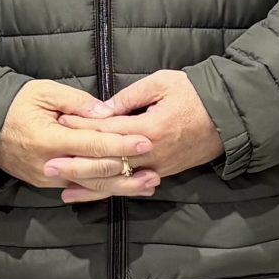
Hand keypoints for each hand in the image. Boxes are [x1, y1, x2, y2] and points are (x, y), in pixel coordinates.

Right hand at [0, 78, 147, 192]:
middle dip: (127, 171)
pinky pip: (80, 187)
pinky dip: (103, 188)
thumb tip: (106, 112)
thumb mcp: (45, 92)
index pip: (93, 145)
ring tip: (148, 184)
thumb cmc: (16, 103)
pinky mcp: (48, 183)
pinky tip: (124, 188)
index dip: (122, 144)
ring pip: (90, 186)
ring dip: (121, 186)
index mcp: (49, 139)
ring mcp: (48, 178)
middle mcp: (49, 165)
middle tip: (155, 169)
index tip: (146, 140)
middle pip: (96, 172)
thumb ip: (77, 103)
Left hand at [50, 69, 222, 202]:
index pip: (108, 131)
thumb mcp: (162, 83)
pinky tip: (93, 194)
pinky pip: (133, 185)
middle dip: (76, 165)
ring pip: (118, 181)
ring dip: (89, 186)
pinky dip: (111, 190)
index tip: (59, 124)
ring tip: (62, 188)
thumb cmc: (196, 94)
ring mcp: (159, 168)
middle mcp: (152, 154)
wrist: (230, 116)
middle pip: (107, 163)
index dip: (82, 127)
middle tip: (48, 166)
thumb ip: (130, 96)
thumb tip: (102, 108)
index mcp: (150, 129)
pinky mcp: (165, 174)